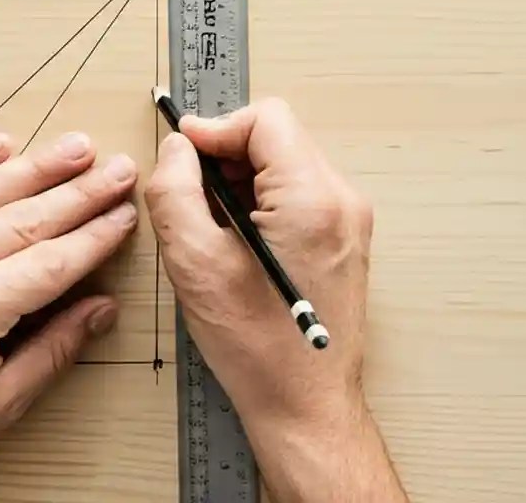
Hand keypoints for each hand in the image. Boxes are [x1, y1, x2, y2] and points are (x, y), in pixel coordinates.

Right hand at [145, 98, 373, 431]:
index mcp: (312, 198)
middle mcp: (341, 201)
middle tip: (192, 196)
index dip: (216, 128)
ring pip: (285, 166)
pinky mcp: (345, 241)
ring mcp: (349, 222)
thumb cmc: (258, 348)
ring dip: (241, 182)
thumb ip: (175, 191)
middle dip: (227, 156)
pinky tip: (236, 244)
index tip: (183, 153)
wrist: (305, 406)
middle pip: (277, 138)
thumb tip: (177, 149)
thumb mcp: (193, 263)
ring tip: (212, 227)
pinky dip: (261, 204)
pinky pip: (297, 196)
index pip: (266, 119)